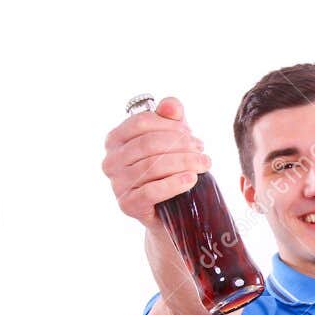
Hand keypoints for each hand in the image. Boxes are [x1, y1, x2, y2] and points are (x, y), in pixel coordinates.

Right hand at [101, 96, 212, 229]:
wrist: (170, 209)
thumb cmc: (168, 167)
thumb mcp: (171, 137)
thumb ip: (170, 117)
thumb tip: (172, 105)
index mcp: (115, 139)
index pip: (142, 122)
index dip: (170, 126)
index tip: (191, 135)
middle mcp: (110, 161)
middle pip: (148, 144)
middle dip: (180, 145)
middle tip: (202, 151)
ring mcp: (117, 184)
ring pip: (153, 167)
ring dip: (183, 163)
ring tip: (203, 164)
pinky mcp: (127, 205)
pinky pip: (152, 191)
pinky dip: (174, 184)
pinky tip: (191, 179)